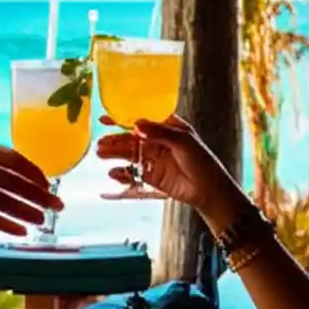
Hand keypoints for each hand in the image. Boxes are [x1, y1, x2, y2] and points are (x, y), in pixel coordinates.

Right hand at [0, 140, 62, 235]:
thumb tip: (24, 182)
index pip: (17, 159)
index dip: (36, 174)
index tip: (49, 185)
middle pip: (16, 181)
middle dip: (39, 195)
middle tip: (57, 206)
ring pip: (6, 200)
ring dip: (27, 212)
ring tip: (42, 221)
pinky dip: (7, 224)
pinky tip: (21, 231)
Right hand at [94, 114, 244, 218]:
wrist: (208, 190)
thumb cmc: (201, 161)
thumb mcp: (182, 141)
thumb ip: (159, 132)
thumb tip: (136, 124)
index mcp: (166, 127)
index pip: (141, 119)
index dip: (122, 118)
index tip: (105, 118)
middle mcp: (156, 141)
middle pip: (131, 138)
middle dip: (115, 139)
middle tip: (100, 142)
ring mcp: (152, 158)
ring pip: (128, 154)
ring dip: (114, 153)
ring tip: (100, 154)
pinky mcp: (150, 175)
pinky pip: (132, 172)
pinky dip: (121, 173)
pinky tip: (113, 173)